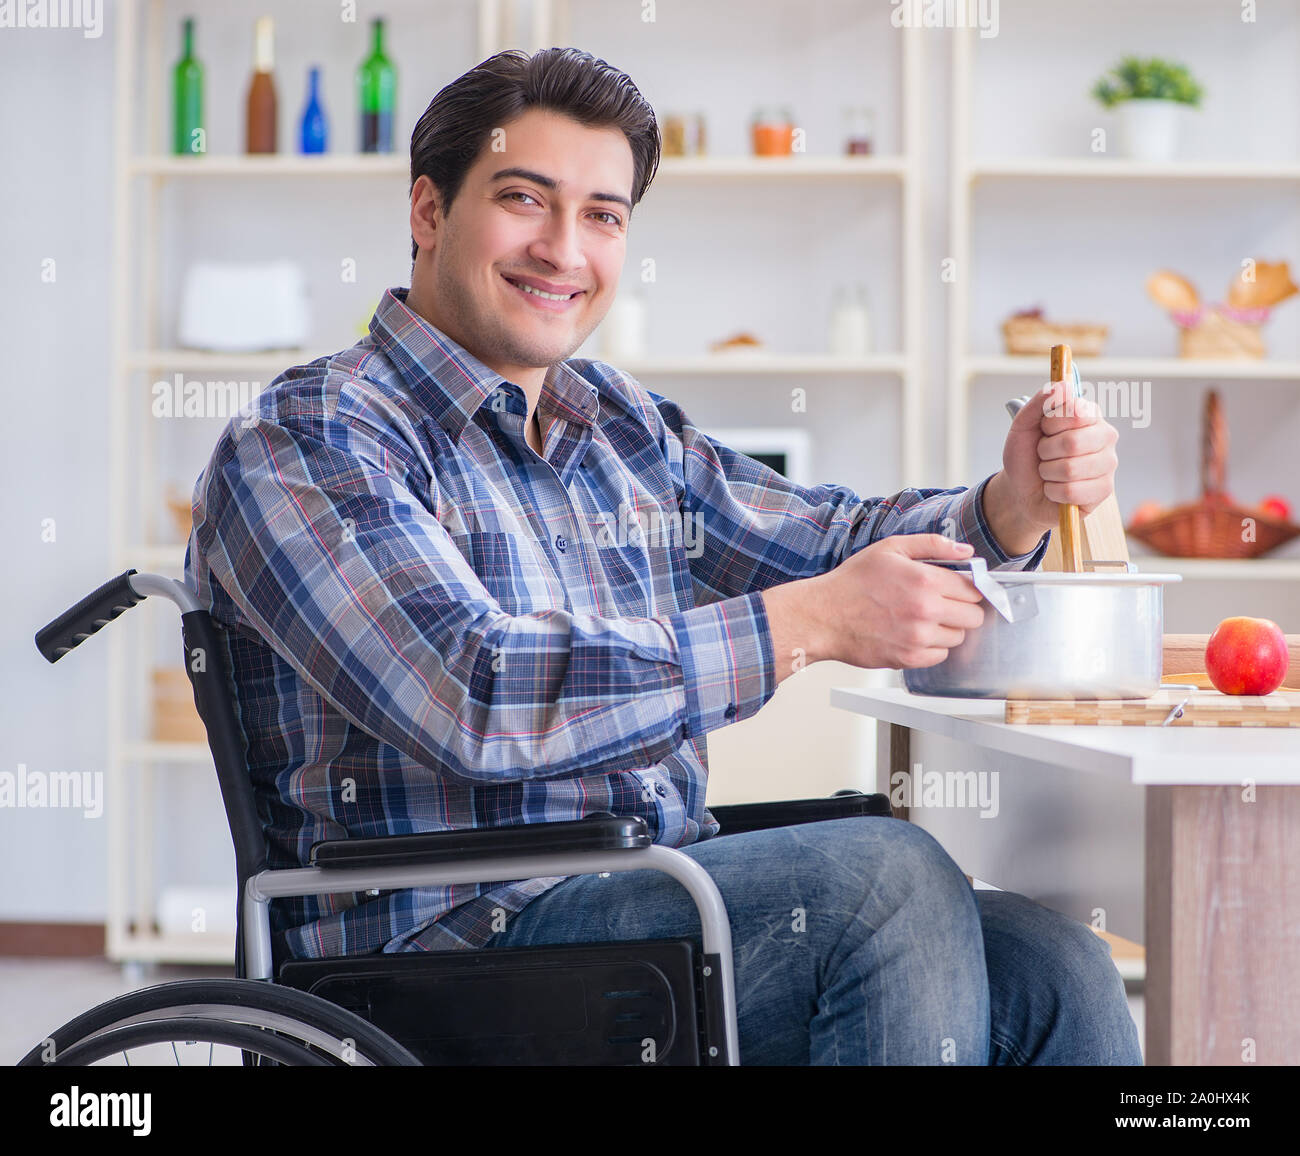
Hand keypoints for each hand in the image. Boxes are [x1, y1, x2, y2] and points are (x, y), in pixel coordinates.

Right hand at [805, 533, 985, 670]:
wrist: (823, 616)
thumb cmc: (853, 582)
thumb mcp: (891, 549)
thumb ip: (933, 545)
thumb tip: (967, 552)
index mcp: (925, 580)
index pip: (974, 589)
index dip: (966, 587)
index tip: (955, 588)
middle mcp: (926, 610)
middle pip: (974, 616)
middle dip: (962, 608)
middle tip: (941, 603)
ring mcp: (918, 638)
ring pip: (959, 637)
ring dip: (947, 628)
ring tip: (922, 618)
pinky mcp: (909, 658)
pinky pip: (940, 656)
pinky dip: (932, 646)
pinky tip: (913, 634)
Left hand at [1000, 378, 1119, 532]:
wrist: (1022, 490)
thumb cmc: (1027, 456)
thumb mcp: (1023, 425)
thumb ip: (1040, 402)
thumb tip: (1063, 385)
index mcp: (1089, 414)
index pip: (1076, 411)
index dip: (1051, 423)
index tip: (1044, 429)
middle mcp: (1105, 436)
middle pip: (1073, 443)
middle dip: (1046, 451)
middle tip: (1043, 454)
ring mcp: (1108, 464)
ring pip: (1071, 469)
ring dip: (1047, 473)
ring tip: (1048, 472)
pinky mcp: (1104, 490)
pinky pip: (1072, 492)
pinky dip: (1053, 492)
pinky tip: (1055, 489)